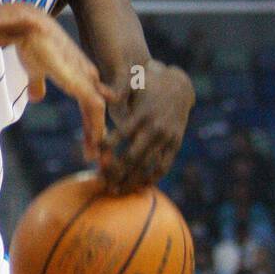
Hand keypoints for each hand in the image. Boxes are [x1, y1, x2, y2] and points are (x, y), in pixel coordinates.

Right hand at [15, 14, 114, 161]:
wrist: (29, 27)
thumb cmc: (30, 43)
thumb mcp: (35, 69)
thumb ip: (38, 83)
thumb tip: (36, 97)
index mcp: (79, 74)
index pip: (90, 104)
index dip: (91, 124)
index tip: (90, 144)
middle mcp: (88, 77)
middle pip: (99, 111)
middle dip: (99, 135)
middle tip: (99, 159)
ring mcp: (86, 79)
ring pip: (100, 113)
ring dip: (99, 137)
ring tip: (97, 158)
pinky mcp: (81, 82)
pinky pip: (95, 110)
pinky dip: (97, 128)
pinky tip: (96, 144)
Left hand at [100, 60, 193, 192]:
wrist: (180, 86)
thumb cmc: (148, 84)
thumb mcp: (133, 82)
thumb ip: (116, 89)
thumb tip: (97, 88)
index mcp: (143, 113)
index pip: (121, 134)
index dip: (107, 147)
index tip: (94, 159)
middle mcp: (155, 128)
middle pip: (133, 156)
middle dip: (116, 172)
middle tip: (102, 183)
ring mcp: (167, 137)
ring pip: (148, 165)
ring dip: (131, 180)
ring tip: (116, 191)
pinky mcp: (175, 143)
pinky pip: (164, 165)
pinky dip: (152, 178)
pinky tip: (138, 187)